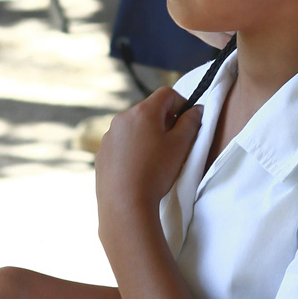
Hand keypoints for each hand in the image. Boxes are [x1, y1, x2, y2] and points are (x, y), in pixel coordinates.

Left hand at [95, 87, 201, 240]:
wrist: (125, 204)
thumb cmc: (156, 172)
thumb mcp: (181, 145)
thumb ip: (192, 122)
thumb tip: (195, 109)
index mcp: (142, 112)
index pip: (167, 94)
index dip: (182, 104)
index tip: (187, 122)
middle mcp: (122, 119)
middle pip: (149, 110)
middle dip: (164, 122)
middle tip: (174, 145)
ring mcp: (108, 137)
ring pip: (134, 128)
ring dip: (147, 136)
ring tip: (155, 161)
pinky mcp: (101, 154)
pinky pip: (121, 144)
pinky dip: (132, 151)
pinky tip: (139, 170)